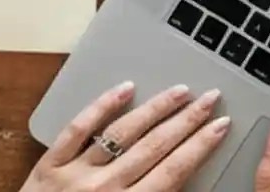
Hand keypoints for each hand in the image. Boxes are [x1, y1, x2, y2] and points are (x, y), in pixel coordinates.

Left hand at [21, 81, 231, 191]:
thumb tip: (181, 180)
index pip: (174, 170)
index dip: (201, 145)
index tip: (220, 125)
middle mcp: (105, 190)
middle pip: (155, 146)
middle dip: (187, 120)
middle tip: (210, 98)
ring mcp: (74, 174)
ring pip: (122, 133)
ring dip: (155, 109)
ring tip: (179, 91)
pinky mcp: (48, 165)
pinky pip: (78, 128)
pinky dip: (102, 106)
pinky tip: (124, 88)